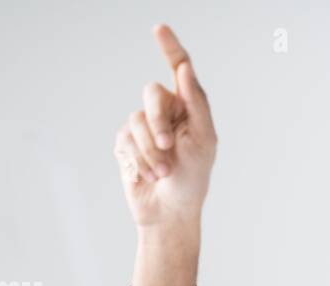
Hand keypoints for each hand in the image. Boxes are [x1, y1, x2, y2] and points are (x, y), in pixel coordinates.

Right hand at [113, 24, 217, 230]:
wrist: (170, 212)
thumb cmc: (194, 180)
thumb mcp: (204, 141)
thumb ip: (197, 103)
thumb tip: (185, 69)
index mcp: (188, 108)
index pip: (179, 69)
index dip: (170, 48)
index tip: (159, 28)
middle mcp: (165, 112)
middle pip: (152, 93)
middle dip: (159, 120)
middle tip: (168, 146)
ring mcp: (143, 127)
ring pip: (137, 119)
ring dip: (151, 149)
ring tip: (163, 172)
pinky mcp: (125, 143)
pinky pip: (126, 139)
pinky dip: (139, 159)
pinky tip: (149, 175)